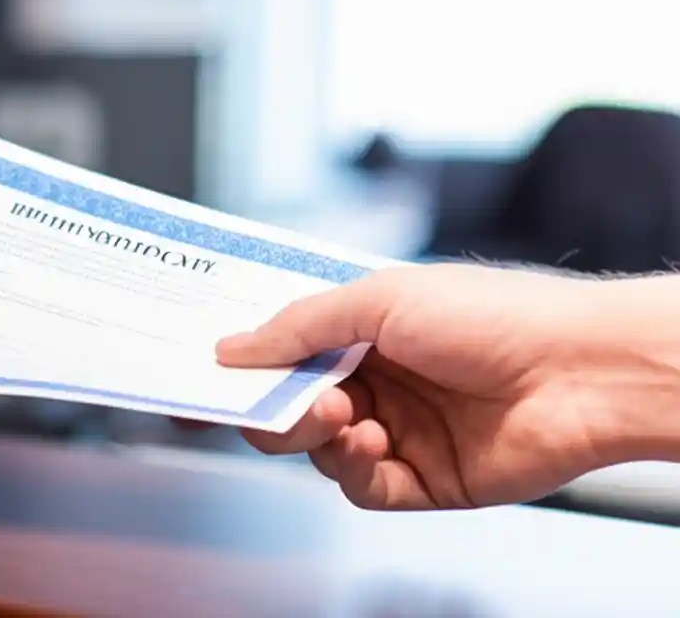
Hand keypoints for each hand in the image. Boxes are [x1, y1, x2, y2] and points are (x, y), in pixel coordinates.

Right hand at [217, 264, 679, 508]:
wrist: (578, 372)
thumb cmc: (492, 314)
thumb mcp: (378, 297)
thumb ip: (299, 326)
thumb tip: (232, 347)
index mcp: (365, 330)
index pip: (287, 351)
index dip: (246, 362)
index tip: (205, 370)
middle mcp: (377, 381)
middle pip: (289, 406)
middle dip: (273, 406)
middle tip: (277, 397)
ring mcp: (397, 431)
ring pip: (315, 450)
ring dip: (313, 434)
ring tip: (339, 414)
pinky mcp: (420, 480)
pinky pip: (358, 487)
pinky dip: (351, 467)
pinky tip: (372, 442)